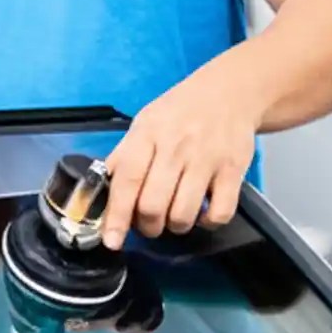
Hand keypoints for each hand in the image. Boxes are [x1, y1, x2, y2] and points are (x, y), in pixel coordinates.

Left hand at [101, 62, 262, 248]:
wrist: (230, 91)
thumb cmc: (180, 113)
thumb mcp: (145, 124)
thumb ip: (123, 158)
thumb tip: (97, 195)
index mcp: (148, 134)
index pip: (127, 180)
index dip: (117, 216)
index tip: (112, 241)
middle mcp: (176, 146)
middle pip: (153, 205)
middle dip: (148, 226)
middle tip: (150, 223)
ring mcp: (207, 158)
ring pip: (183, 214)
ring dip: (175, 226)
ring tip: (175, 216)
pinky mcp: (234, 170)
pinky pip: (219, 213)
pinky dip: (208, 222)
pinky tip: (203, 212)